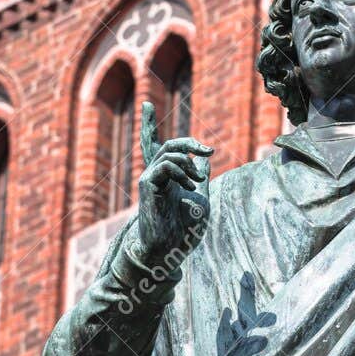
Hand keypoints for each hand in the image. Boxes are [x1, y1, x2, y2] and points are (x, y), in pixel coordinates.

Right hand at [136, 107, 212, 269]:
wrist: (170, 251)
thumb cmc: (184, 231)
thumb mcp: (201, 200)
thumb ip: (200, 179)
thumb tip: (205, 160)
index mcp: (166, 179)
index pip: (155, 147)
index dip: (147, 125)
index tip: (146, 104)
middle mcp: (155, 176)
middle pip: (167, 145)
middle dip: (190, 142)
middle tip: (209, 150)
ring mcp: (150, 180)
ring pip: (168, 152)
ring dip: (190, 162)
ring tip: (199, 181)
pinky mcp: (147, 185)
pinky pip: (165, 165)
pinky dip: (181, 171)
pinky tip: (189, 186)